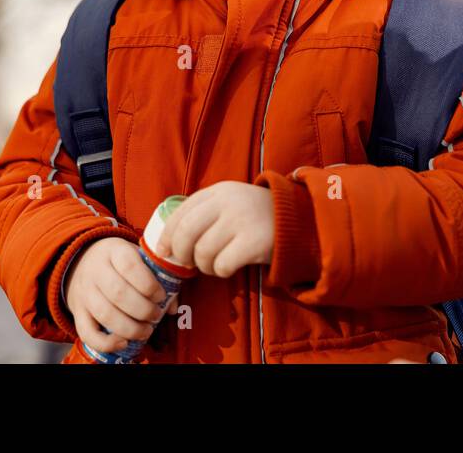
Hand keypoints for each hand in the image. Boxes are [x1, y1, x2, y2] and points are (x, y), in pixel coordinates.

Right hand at [64, 237, 177, 355]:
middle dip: (143, 309)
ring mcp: (85, 292)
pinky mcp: (78, 312)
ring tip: (146, 331)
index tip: (161, 296)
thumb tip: (174, 308)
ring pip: (105, 314)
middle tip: (156, 315)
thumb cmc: (119, 262)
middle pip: (119, 293)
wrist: (83, 262)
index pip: (130, 266)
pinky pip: (88, 332)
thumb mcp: (137, 257)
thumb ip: (158, 277)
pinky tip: (123, 342)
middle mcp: (96, 270)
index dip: (149, 285)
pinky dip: (106, 342)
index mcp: (114, 251)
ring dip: (130, 328)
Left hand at [155, 181, 274, 277]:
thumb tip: (170, 240)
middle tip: (188, 263)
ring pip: (203, 252)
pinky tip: (229, 267)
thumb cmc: (256, 216)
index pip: (181, 212)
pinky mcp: (253, 242)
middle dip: (181, 253)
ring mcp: (240, 221)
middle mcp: (227, 202)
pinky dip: (221, 271)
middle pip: (187, 233)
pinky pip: (222, 265)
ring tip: (214, 264)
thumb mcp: (230, 202)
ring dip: (204, 266)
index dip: (167, 235)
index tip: (164, 251)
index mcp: (218, 191)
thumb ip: (204, 213)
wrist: (298, 219)